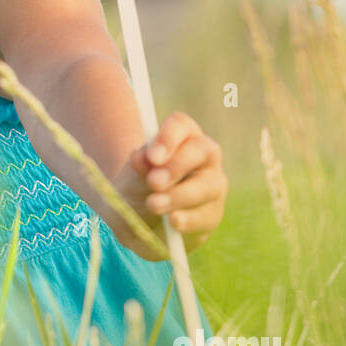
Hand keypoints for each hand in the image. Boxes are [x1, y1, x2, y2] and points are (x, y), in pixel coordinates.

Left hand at [110, 112, 226, 259]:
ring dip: (179, 195)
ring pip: (207, 185)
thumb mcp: (132, 175)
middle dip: (177, 166)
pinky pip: (205, 215)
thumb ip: (140, 165)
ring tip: (154, 204)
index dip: (168, 137)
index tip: (152, 156)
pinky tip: (173, 221)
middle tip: (153, 182)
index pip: (181, 124)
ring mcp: (213, 185)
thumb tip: (143, 158)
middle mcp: (204, 157)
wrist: (137, 220)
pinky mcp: (212, 214)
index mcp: (182, 137)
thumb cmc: (137, 187)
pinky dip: (188, 219)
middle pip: (201, 150)